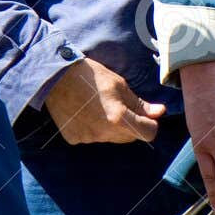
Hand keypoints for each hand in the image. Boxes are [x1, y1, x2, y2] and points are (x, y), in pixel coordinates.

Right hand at [43, 58, 166, 143]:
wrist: (55, 77)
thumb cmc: (91, 76)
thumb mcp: (120, 85)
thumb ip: (140, 104)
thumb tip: (159, 112)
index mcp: (119, 119)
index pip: (148, 134)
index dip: (150, 124)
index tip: (146, 116)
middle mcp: (104, 133)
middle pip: (130, 137)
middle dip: (132, 125)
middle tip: (121, 106)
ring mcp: (88, 138)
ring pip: (112, 138)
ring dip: (113, 128)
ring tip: (100, 107)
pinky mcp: (75, 139)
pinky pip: (94, 137)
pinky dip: (95, 128)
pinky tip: (86, 113)